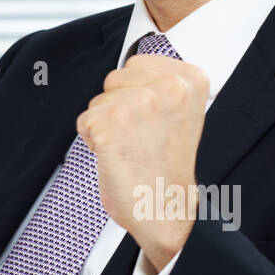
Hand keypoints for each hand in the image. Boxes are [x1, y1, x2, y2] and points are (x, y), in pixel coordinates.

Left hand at [75, 53, 208, 274]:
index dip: (135, 94)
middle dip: (118, 107)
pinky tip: (117, 158)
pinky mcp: (110, 124)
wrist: (166, 211)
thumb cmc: (167, 165)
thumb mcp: (181, 110)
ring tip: (131, 148)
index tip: (155, 122)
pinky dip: (92, 142)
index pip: (136, 63)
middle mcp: (169, 87)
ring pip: (98, 101)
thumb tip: (129, 66)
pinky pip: (84, 122)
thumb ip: (161, 82)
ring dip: (106, 125)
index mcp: (190, 80)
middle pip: (114, 79)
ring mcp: (139, 105)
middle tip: (141, 138)